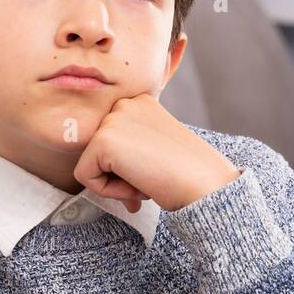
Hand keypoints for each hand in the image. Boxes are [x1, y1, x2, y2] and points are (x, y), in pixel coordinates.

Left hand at [74, 94, 240, 212]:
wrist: (207, 185)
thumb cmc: (190, 174)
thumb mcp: (158, 149)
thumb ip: (132, 151)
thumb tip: (111, 172)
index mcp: (140, 102)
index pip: (111, 141)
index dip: (128, 166)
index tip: (154, 176)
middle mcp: (125, 103)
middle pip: (97, 151)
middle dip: (120, 176)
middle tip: (151, 183)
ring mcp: (113, 119)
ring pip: (89, 164)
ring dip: (116, 184)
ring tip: (147, 182)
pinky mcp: (104, 140)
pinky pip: (85, 176)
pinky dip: (108, 191)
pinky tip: (138, 185)